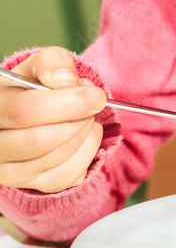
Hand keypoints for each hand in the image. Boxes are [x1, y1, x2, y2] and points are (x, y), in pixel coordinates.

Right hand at [0, 47, 105, 192]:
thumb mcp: (40, 66)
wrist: (31, 113)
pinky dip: (88, 152)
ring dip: (85, 134)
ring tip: (88, 115)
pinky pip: (68, 175)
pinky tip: (85, 134)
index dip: (65, 105)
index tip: (94, 96)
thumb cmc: (33, 87)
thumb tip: (67, 82)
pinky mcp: (32, 184)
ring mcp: (9, 170)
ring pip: (56, 159)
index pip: (23, 112)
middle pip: (40, 141)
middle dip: (77, 121)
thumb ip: (53, 63)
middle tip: (93, 104)